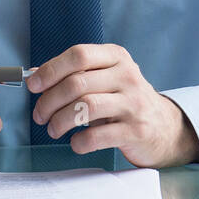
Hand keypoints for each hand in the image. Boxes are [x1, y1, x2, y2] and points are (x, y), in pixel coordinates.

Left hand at [26, 44, 198, 167]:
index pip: (79, 55)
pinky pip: (97, 136)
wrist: (164, 127)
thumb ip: (75, 74)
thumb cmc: (125, 100)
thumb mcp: (105, 79)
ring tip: (53, 129)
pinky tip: (75, 143)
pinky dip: (79, 142)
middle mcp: (127, 76)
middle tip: (39, 115)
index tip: (33, 85)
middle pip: (77, 83)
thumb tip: (35, 75)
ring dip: (60, 121)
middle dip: (49, 101)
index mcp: (116, 57)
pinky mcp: (136, 130)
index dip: (51, 70)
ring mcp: (134, 103)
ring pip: (85, 107)